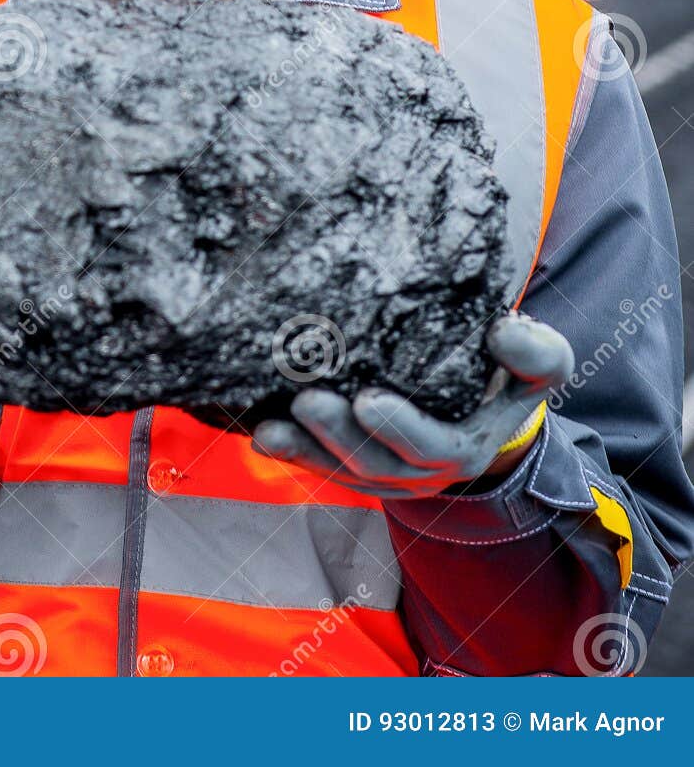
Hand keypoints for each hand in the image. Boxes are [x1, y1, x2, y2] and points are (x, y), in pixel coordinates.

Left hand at [251, 311, 573, 498]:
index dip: (399, 427)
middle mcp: (420, 469)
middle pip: (374, 462)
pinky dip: (291, 452)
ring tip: (272, 424)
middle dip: (337, 435)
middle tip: (307, 399)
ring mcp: (384, 471)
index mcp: (463, 446)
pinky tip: (260, 434)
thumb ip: (536, 352)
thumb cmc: (507, 376)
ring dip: (304, 448)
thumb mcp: (541, 364)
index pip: (430, 446)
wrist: (486, 410)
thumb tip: (502, 329)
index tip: (367, 398)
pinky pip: (319, 465)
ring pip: (340, 469)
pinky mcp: (354, 464)